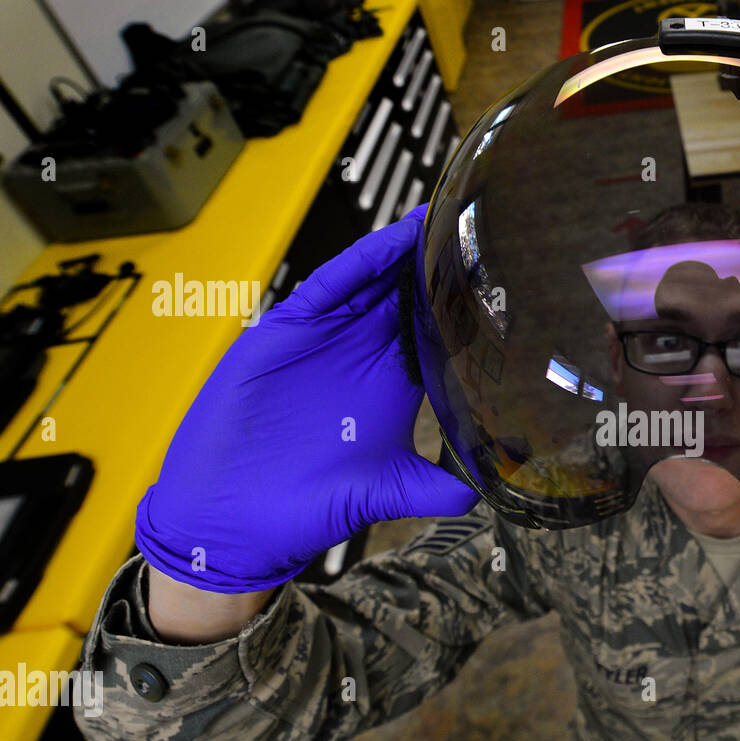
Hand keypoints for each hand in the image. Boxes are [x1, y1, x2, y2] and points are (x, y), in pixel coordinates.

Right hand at [136, 204, 477, 592]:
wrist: (234, 519)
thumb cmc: (305, 507)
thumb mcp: (385, 492)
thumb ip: (435, 489)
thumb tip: (486, 492)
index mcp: (393, 387)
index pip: (439, 334)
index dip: (465, 308)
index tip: (502, 283)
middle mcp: (363, 357)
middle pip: (409, 298)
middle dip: (439, 267)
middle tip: (477, 230)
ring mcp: (325, 340)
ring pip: (372, 282)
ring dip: (405, 252)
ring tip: (442, 220)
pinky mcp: (287, 332)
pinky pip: (328, 287)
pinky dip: (360, 263)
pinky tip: (391, 243)